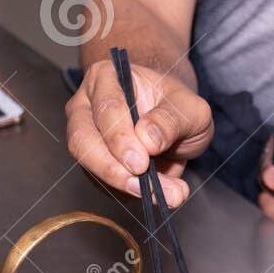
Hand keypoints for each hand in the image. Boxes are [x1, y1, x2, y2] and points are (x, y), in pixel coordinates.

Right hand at [66, 58, 212, 207]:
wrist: (174, 124)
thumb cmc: (177, 107)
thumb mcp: (190, 108)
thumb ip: (172, 119)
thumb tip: (148, 139)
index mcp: (106, 78)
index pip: (106, 108)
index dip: (121, 138)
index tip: (141, 162)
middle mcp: (86, 106)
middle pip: (83, 139)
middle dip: (112, 168)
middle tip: (143, 186)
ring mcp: (85, 136)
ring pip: (88, 166)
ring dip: (124, 186)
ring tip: (162, 194)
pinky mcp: (92, 165)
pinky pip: (103, 184)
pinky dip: (131, 194)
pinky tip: (160, 194)